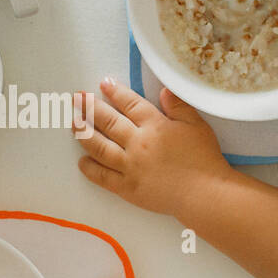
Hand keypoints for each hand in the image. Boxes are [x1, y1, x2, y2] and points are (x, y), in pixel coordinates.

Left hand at [73, 78, 235, 219]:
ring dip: (84, 133)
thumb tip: (164, 89)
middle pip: (108, 121)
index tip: (103, 83)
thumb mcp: (196, 126)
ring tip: (74, 123)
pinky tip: (81, 161)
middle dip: (90, 107)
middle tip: (77, 98)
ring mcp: (129, 166)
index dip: (115, 92)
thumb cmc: (203, 159)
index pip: (130, 104)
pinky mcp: (127, 188)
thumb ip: (178, 106)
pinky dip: (90, 168)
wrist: (203, 194)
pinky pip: (102, 177)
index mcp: (154, 125)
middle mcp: (137, 143)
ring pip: (99, 147)